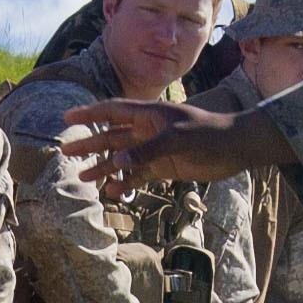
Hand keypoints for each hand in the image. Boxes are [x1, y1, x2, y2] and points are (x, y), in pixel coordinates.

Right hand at [62, 94, 250, 194]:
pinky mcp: (164, 167)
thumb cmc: (209, 135)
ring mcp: (155, 149)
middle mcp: (148, 130)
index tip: (67, 117)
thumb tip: (116, 164)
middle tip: (66, 153)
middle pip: (112, 136)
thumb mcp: (176, 140)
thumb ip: (146, 152)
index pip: (113, 111)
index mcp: (149, 115)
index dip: (90, 113)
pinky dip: (126, 183)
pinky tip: (112, 191)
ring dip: (103, 167)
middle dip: (90, 144)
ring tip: (83, 178)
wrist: (237, 149)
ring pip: (122, 158)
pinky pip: (139, 175)